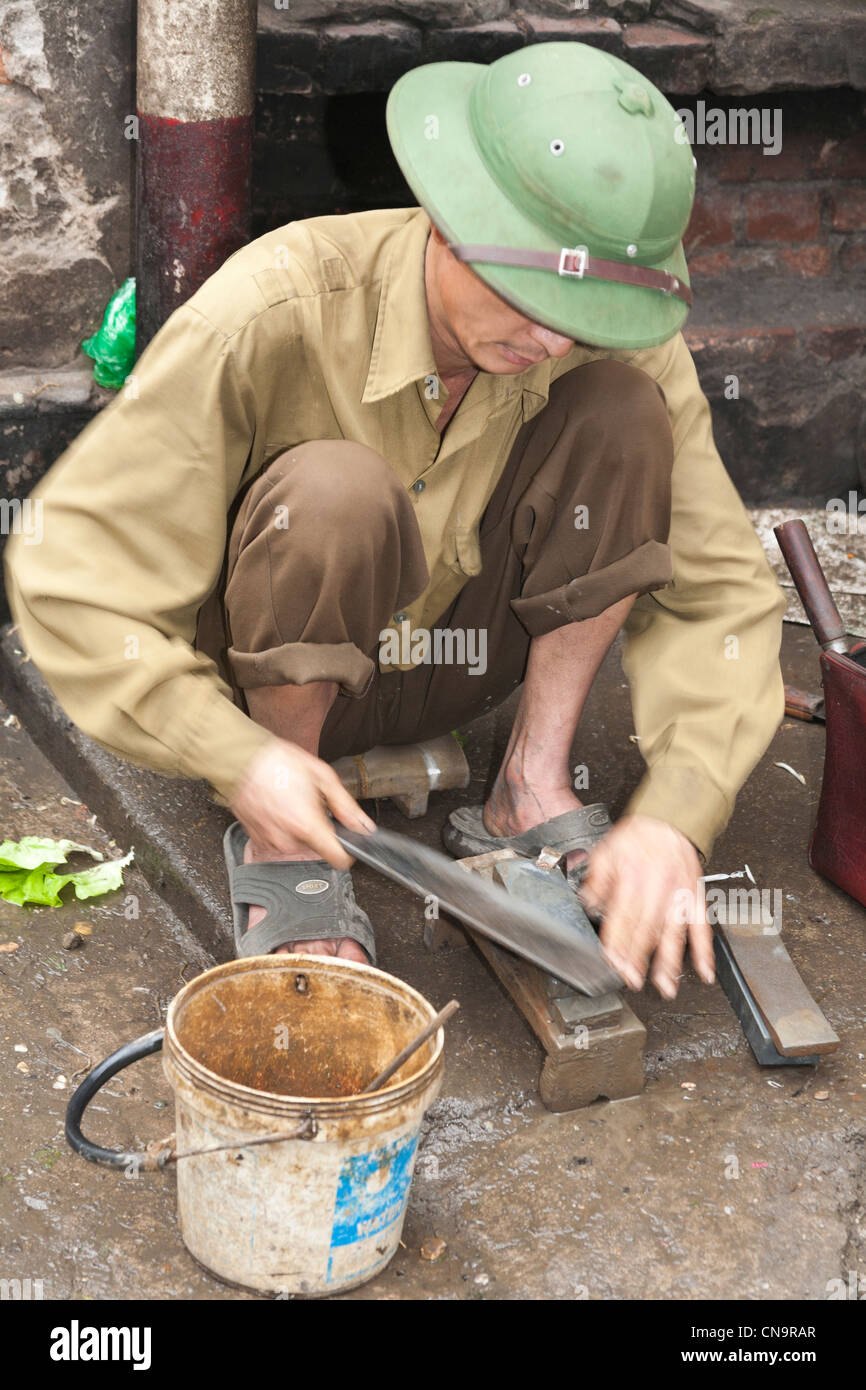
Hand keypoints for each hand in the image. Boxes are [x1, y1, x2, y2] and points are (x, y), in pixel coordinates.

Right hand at [229, 738, 374, 869]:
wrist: (241, 759)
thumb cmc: (277, 762)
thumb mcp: (322, 776)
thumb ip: (346, 806)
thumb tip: (363, 825)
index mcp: (306, 825)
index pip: (338, 859)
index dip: (347, 850)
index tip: (346, 839)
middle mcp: (287, 840)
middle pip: (316, 846)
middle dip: (317, 827)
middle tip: (309, 803)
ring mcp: (269, 841)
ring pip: (297, 843)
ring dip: (298, 827)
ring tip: (290, 801)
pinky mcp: (256, 839)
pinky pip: (278, 839)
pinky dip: (281, 826)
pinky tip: (277, 806)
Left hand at [579, 814, 714, 997]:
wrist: (670, 819)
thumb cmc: (638, 837)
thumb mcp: (606, 851)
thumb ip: (597, 880)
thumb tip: (588, 904)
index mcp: (634, 877)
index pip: (623, 916)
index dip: (617, 941)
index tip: (613, 962)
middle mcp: (658, 887)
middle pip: (647, 928)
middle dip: (639, 957)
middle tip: (632, 980)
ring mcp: (680, 894)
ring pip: (674, 932)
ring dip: (670, 962)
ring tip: (666, 986)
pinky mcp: (697, 897)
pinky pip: (703, 927)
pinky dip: (705, 950)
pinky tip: (704, 970)